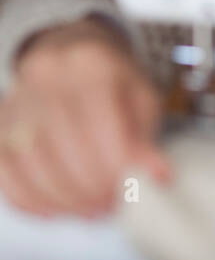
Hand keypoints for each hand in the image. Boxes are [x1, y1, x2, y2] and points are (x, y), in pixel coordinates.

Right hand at [0, 17, 172, 216]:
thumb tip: (155, 176)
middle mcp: (47, 77)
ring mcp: (17, 100)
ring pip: (33, 164)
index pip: (102, 126)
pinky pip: (5, 172)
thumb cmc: (110, 81)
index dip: (116, 168)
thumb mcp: (142, 98)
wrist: (69, 52)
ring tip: (88, 207)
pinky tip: (56, 207)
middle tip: (109, 203)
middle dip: (92, 189)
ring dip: (64, 199)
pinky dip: (31, 199)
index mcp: (91, 64)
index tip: (129, 189)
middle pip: (65, 148)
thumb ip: (145, 138)